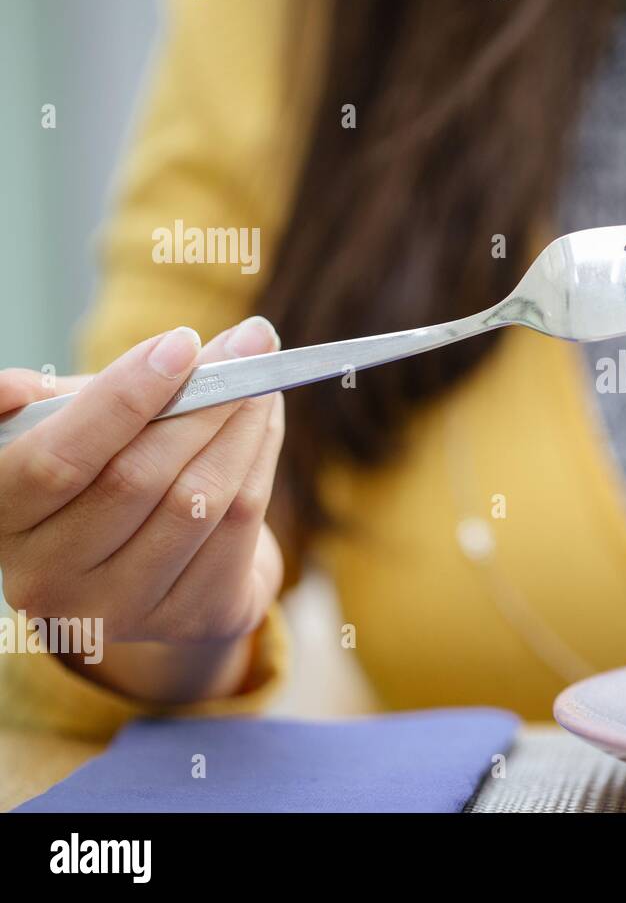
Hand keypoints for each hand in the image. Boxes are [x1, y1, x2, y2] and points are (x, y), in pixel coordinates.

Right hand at [0, 317, 285, 702]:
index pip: (58, 458)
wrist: (150, 562)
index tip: (181, 342)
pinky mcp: (189, 619)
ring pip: (199, 500)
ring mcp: (119, 609)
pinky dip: (261, 461)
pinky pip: (239, 526)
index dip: (123, 398)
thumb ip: (46, 406)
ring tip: (263, 378)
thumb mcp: (59, 434)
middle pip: (139, 477)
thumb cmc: (97, 473)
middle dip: (204, 400)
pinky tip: (265, 422)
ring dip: (242, 427)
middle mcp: (47, 579)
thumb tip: (10, 389)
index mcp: (1, 521)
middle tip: (250, 344)